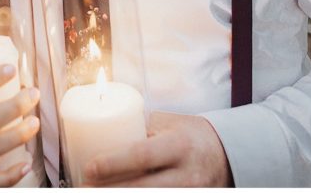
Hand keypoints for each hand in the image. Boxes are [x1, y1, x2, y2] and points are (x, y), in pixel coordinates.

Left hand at [83, 111, 232, 186]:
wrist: (227, 155)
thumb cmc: (189, 135)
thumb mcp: (169, 124)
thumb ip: (139, 128)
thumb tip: (101, 131)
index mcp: (180, 145)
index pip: (142, 155)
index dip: (113, 163)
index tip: (89, 166)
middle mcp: (187, 174)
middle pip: (141, 187)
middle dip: (108, 189)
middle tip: (83, 185)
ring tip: (94, 191)